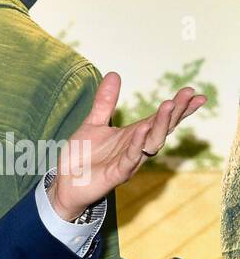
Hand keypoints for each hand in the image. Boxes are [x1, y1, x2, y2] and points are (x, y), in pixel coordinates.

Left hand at [49, 72, 206, 220]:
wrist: (64, 184)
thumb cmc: (81, 157)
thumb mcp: (93, 124)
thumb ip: (105, 102)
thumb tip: (114, 74)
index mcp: (133, 135)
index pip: (160, 119)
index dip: (178, 107)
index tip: (193, 92)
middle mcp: (136, 148)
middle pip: (162, 129)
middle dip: (176, 112)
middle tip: (188, 94)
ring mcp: (129, 162)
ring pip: (152, 142)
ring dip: (161, 124)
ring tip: (169, 105)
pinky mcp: (117, 174)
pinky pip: (131, 158)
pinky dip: (137, 143)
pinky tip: (142, 129)